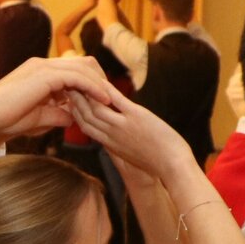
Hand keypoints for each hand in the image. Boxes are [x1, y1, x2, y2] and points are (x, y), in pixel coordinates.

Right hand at [0, 56, 117, 142]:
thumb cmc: (5, 119)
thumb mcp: (38, 118)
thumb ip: (56, 114)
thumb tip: (72, 118)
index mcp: (39, 72)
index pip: (72, 70)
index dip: (89, 83)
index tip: (100, 100)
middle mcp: (42, 65)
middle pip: (82, 62)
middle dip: (98, 78)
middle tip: (110, 97)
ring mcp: (44, 67)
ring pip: (83, 67)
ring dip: (99, 83)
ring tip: (111, 100)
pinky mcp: (46, 75)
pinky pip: (78, 77)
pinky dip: (93, 87)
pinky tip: (103, 99)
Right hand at [71, 88, 193, 183]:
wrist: (172, 165)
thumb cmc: (157, 163)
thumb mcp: (133, 157)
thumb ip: (122, 145)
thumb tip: (118, 140)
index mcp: (110, 144)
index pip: (86, 126)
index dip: (77, 112)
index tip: (74, 100)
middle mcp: (111, 135)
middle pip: (85, 115)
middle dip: (76, 99)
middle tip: (72, 85)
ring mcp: (122, 125)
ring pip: (95, 107)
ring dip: (86, 91)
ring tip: (82, 78)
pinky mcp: (135, 116)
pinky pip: (115, 99)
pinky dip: (106, 88)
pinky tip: (102, 78)